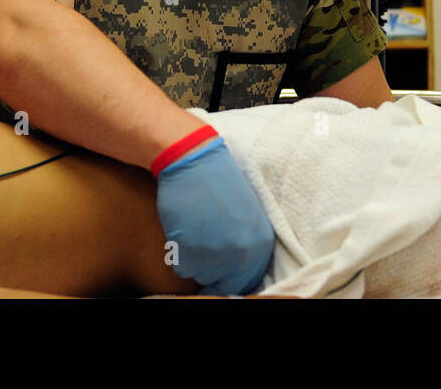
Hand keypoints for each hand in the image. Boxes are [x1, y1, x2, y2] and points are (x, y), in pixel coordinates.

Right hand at [154, 137, 274, 295]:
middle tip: (201, 243)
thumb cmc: (219, 181)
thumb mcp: (249, 213)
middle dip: (210, 268)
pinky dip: (178, 252)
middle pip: (222, 281)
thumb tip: (239, 271)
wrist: (193, 158)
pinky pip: (181, 266)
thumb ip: (248, 244)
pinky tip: (183, 227)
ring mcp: (217, 254)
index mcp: (261, 243)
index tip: (217, 275)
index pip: (246, 280)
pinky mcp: (191, 251)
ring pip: (200, 274)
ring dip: (194, 258)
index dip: (229, 278)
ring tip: (195, 228)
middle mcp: (243, 253)